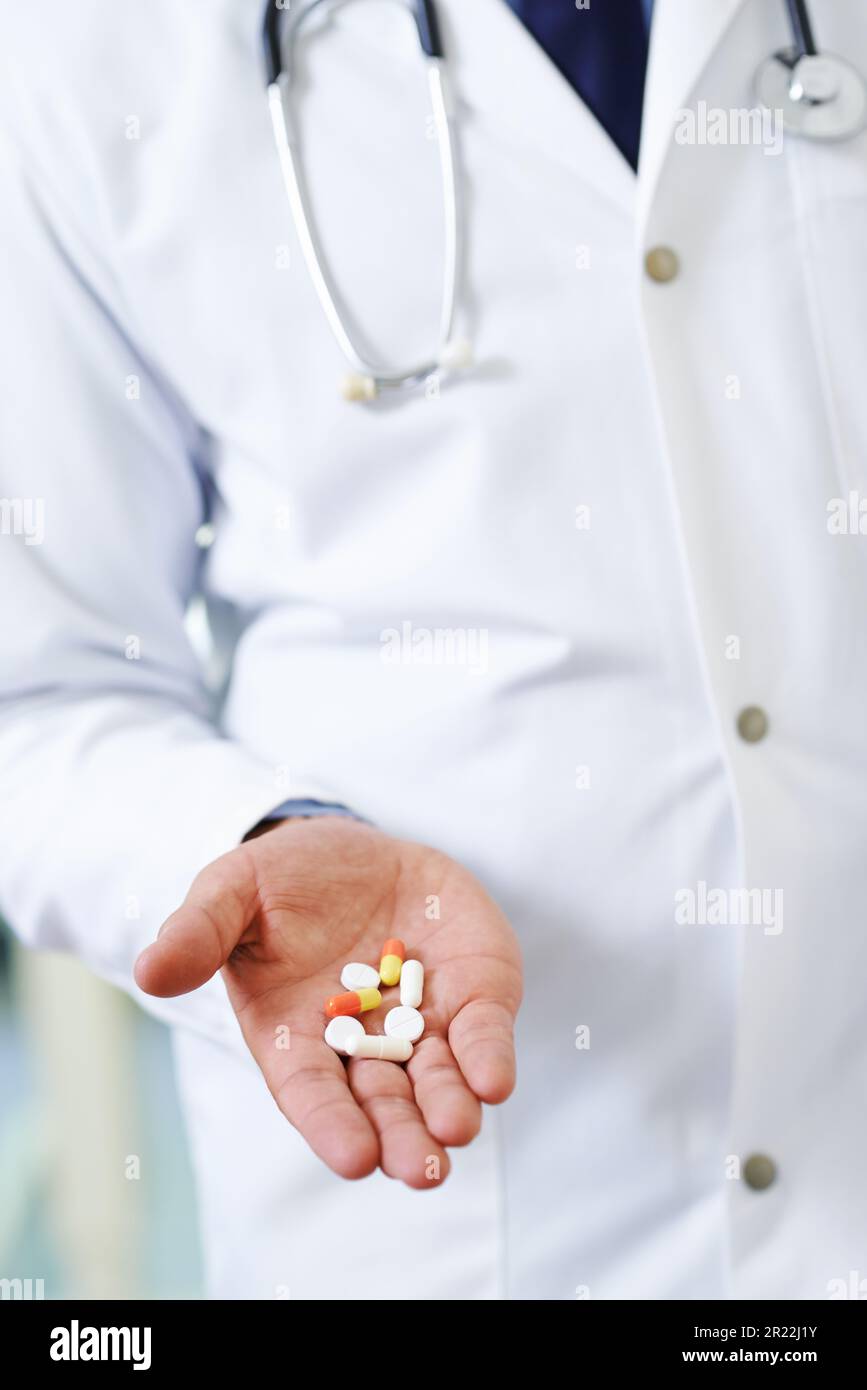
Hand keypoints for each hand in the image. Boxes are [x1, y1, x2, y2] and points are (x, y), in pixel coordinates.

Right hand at [134, 817, 521, 1188]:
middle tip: (422, 1170)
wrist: (349, 849)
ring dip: (450, 1107)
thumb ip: (198, 931)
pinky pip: (480, 1029)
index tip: (353, 1158)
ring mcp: (420, 1020)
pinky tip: (493, 1078)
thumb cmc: (278, 882)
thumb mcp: (230, 891)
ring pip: (436, 1078)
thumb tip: (149, 972)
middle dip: (403, 1137)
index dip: (330, 1125)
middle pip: (382, 1102)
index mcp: (294, 1035)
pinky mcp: (469, 990)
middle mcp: (361, 1044)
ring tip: (458, 1129)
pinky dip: (488, 1054)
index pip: (311, 1092)